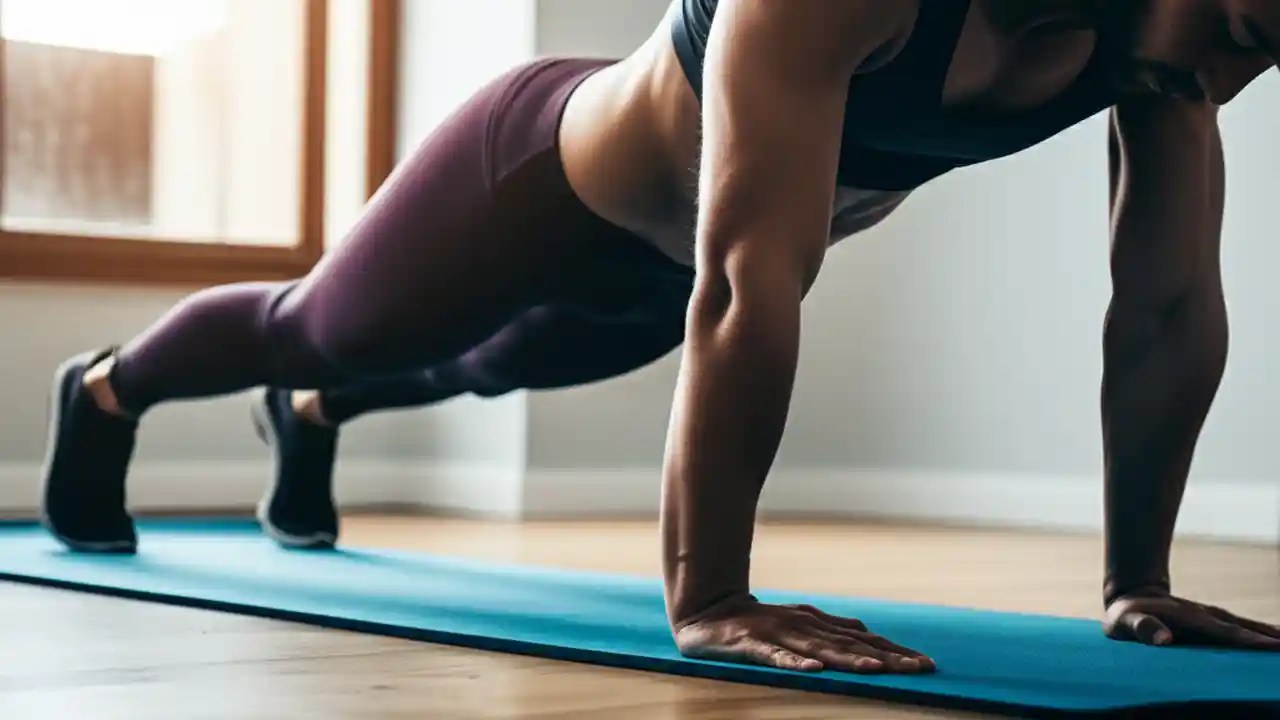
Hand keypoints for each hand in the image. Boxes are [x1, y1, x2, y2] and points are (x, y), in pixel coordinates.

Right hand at [674, 595, 935, 673]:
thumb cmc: (759, 621)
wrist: (707, 612)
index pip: (864, 637)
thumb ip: (831, 628)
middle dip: (887, 657)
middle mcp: (804, 625)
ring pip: (820, 649)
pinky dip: (795, 663)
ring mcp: (779, 634)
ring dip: (849, 659)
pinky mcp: (752, 645)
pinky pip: (777, 657)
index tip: (927, 663)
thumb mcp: (800, 621)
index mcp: (817, 622)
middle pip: (851, 644)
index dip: (895, 649)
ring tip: (877, 669)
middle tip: (920, 668)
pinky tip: (814, 671)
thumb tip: (867, 632)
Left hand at [1105, 593, 1279, 649]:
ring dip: (1272, 635)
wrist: (1131, 596)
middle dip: (1271, 639)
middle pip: (1246, 630)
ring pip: (1249, 628)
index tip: (1276, 646)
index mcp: (1192, 622)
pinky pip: (1244, 629)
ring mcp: (1213, 619)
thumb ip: (1142, 628)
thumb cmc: (1126, 616)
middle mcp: (1209, 618)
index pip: (1228, 635)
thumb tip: (1164, 639)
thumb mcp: (1124, 622)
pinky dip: (1264, 634)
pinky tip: (1278, 640)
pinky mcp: (1214, 623)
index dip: (1252, 641)